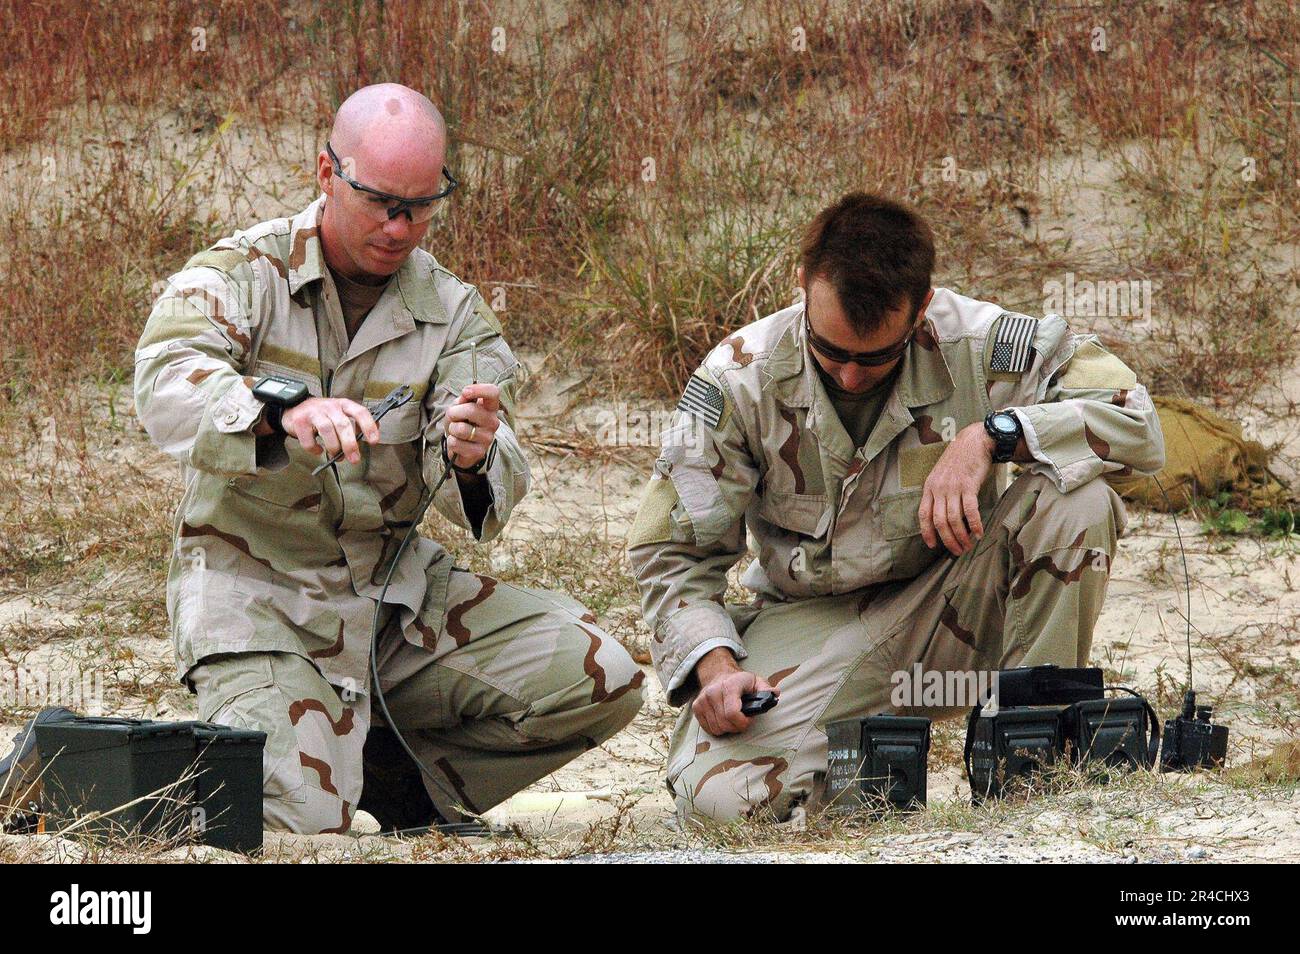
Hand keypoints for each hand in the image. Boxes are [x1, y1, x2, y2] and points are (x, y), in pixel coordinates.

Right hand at [281, 397, 378, 463]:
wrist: (295, 408)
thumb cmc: (323, 415)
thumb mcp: (341, 414)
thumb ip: (356, 423)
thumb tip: (374, 433)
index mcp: (343, 404)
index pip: (360, 412)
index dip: (368, 426)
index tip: (374, 441)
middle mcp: (330, 406)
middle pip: (343, 424)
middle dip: (350, 445)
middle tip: (354, 459)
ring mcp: (313, 413)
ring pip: (327, 430)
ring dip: (334, 447)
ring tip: (336, 456)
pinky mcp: (299, 422)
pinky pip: (309, 440)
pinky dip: (315, 449)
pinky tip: (319, 450)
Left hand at [444, 383, 500, 468]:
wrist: (461, 446)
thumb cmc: (461, 422)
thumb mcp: (459, 407)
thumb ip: (463, 400)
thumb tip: (466, 396)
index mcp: (490, 408)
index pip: (493, 392)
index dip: (479, 389)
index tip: (465, 392)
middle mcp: (493, 422)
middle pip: (472, 410)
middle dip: (455, 412)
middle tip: (453, 416)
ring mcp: (487, 438)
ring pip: (461, 429)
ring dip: (452, 429)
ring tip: (456, 431)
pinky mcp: (479, 452)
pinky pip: (456, 443)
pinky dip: (451, 441)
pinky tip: (457, 442)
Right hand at [692, 647, 777, 736]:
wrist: (717, 674)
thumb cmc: (739, 681)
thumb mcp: (755, 681)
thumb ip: (766, 688)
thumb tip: (775, 693)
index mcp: (729, 685)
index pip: (732, 713)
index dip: (742, 722)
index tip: (748, 720)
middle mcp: (713, 692)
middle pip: (725, 724)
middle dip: (737, 727)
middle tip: (742, 721)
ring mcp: (703, 700)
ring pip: (716, 728)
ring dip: (727, 728)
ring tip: (732, 719)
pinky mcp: (696, 707)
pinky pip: (707, 728)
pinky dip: (717, 728)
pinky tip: (722, 719)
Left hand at [918, 423, 993, 556]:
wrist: (973, 441)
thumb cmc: (958, 460)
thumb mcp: (940, 474)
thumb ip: (938, 492)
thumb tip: (941, 515)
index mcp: (929, 487)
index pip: (923, 514)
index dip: (926, 532)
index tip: (932, 545)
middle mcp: (939, 488)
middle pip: (939, 521)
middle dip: (947, 540)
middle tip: (956, 551)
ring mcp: (953, 487)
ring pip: (954, 519)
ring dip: (961, 536)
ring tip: (968, 546)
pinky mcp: (969, 485)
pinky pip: (970, 511)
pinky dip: (974, 525)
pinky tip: (979, 534)